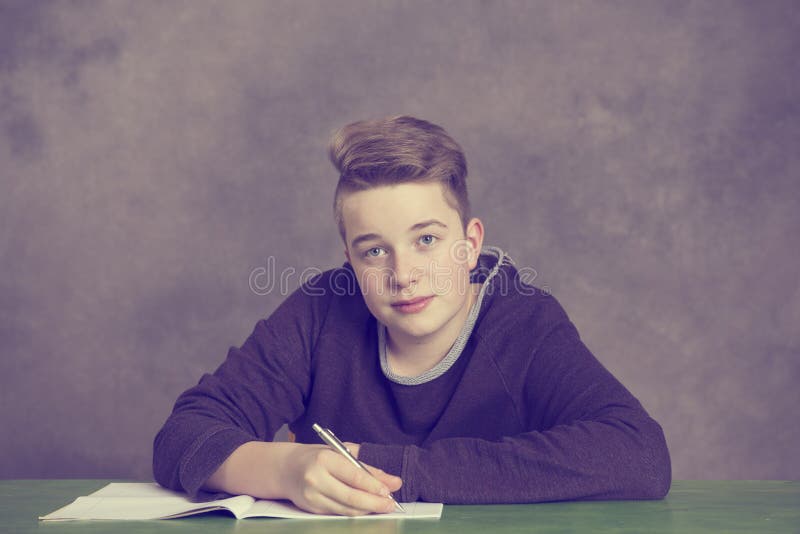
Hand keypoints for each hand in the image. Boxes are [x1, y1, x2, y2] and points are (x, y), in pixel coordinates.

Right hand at [281, 443, 402, 515]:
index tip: (390, 490)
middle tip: (391, 504)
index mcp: (325, 459)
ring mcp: (312, 496)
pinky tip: (366, 508)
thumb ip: (366, 465)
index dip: (374, 485)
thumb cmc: (318, 457)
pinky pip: (339, 513)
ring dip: (368, 510)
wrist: (287, 469)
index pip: (355, 476)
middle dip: (375, 503)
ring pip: (346, 509)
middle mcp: (316, 478)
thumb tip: (391, 481)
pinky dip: (355, 512)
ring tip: (382, 506)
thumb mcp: (341, 452)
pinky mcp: (311, 509)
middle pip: (352, 497)